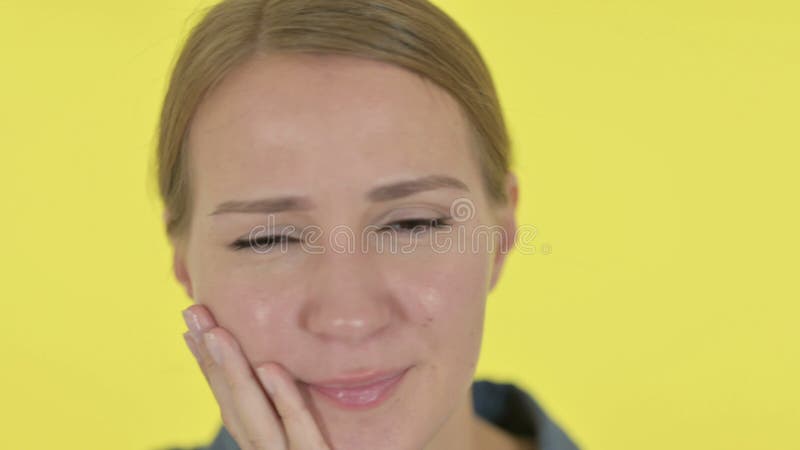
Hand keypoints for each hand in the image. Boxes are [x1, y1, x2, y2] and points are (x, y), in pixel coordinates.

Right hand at [181, 304, 330, 449]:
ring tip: (216, 332)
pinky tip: (270, 368)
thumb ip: (307, 406)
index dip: (210, 369)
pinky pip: (302, 434)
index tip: (191, 329)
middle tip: (193, 312)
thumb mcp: (322, 430)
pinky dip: (285, 401)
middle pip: (235, 409)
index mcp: (271, 445)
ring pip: (257, 420)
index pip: (232, 406)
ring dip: (235, 374)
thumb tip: (289, 358)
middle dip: (212, 361)